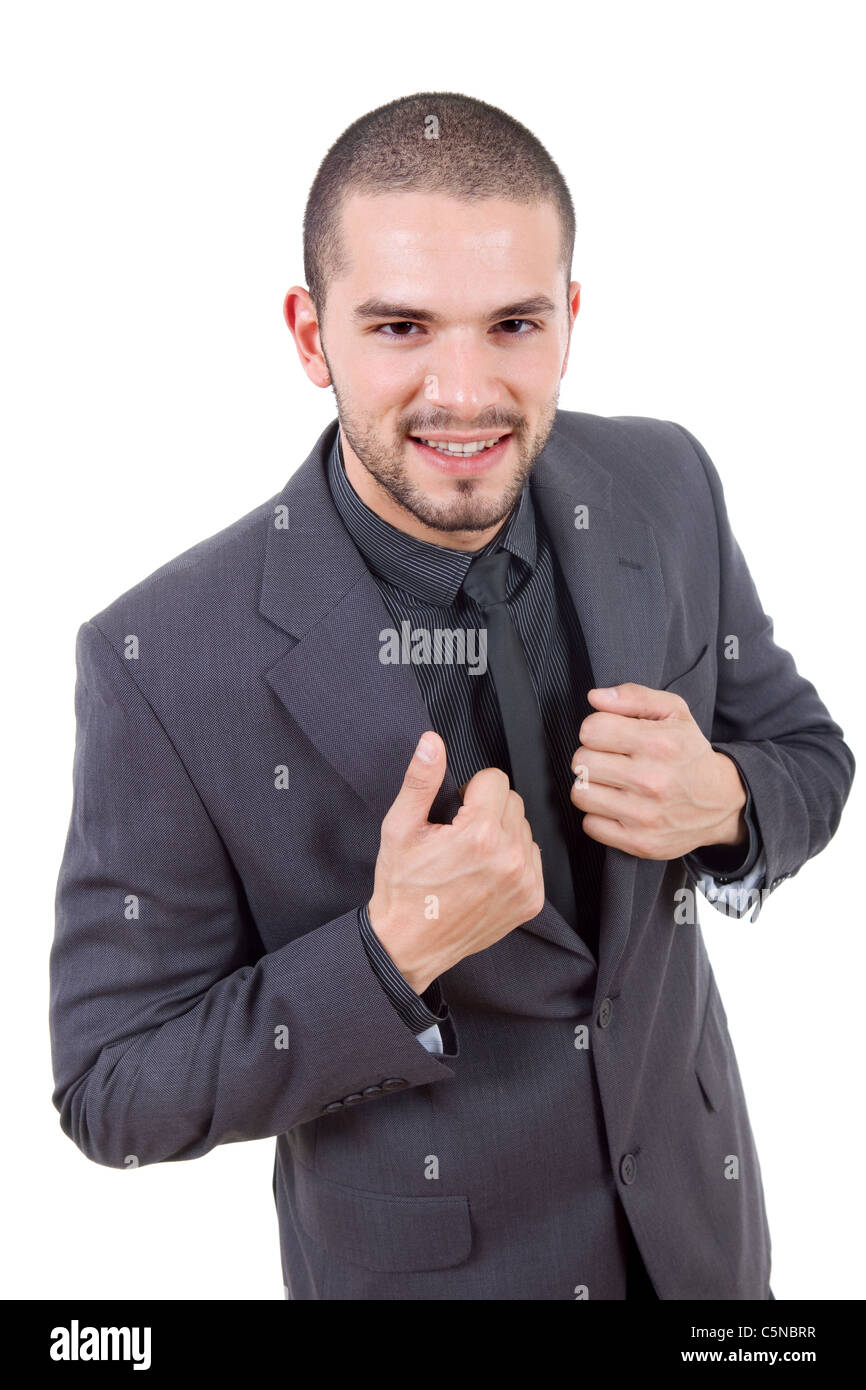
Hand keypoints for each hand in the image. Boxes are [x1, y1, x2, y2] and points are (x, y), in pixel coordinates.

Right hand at [367, 733, 544, 993]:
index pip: (495, 779)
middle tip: (459, 836)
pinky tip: (485, 874)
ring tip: (471, 858)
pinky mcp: (532, 900)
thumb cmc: (402, 887)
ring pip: (525, 828)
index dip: (470, 790)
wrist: (409, 944)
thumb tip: (432, 742)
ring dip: (503, 834)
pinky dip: (513, 859)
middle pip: (513, 801)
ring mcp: (524, 881)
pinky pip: (533, 857)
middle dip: (487, 810)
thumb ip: (420, 781)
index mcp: (478, 835)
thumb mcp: (399, 828)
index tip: (453, 812)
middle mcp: (509, 857)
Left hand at [569, 684, 746, 859]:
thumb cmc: (689, 752)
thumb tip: (595, 697)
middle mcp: (652, 781)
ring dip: (592, 786)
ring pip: (580, 794)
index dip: (595, 729)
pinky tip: (617, 806)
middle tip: (611, 760)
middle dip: (591, 756)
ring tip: (612, 783)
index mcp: (659, 743)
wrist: (722, 802)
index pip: (591, 730)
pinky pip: (590, 825)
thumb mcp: (673, 712)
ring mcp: (645, 815)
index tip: (609, 735)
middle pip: (581, 762)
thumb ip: (634, 696)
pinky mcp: (640, 842)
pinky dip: (599, 815)